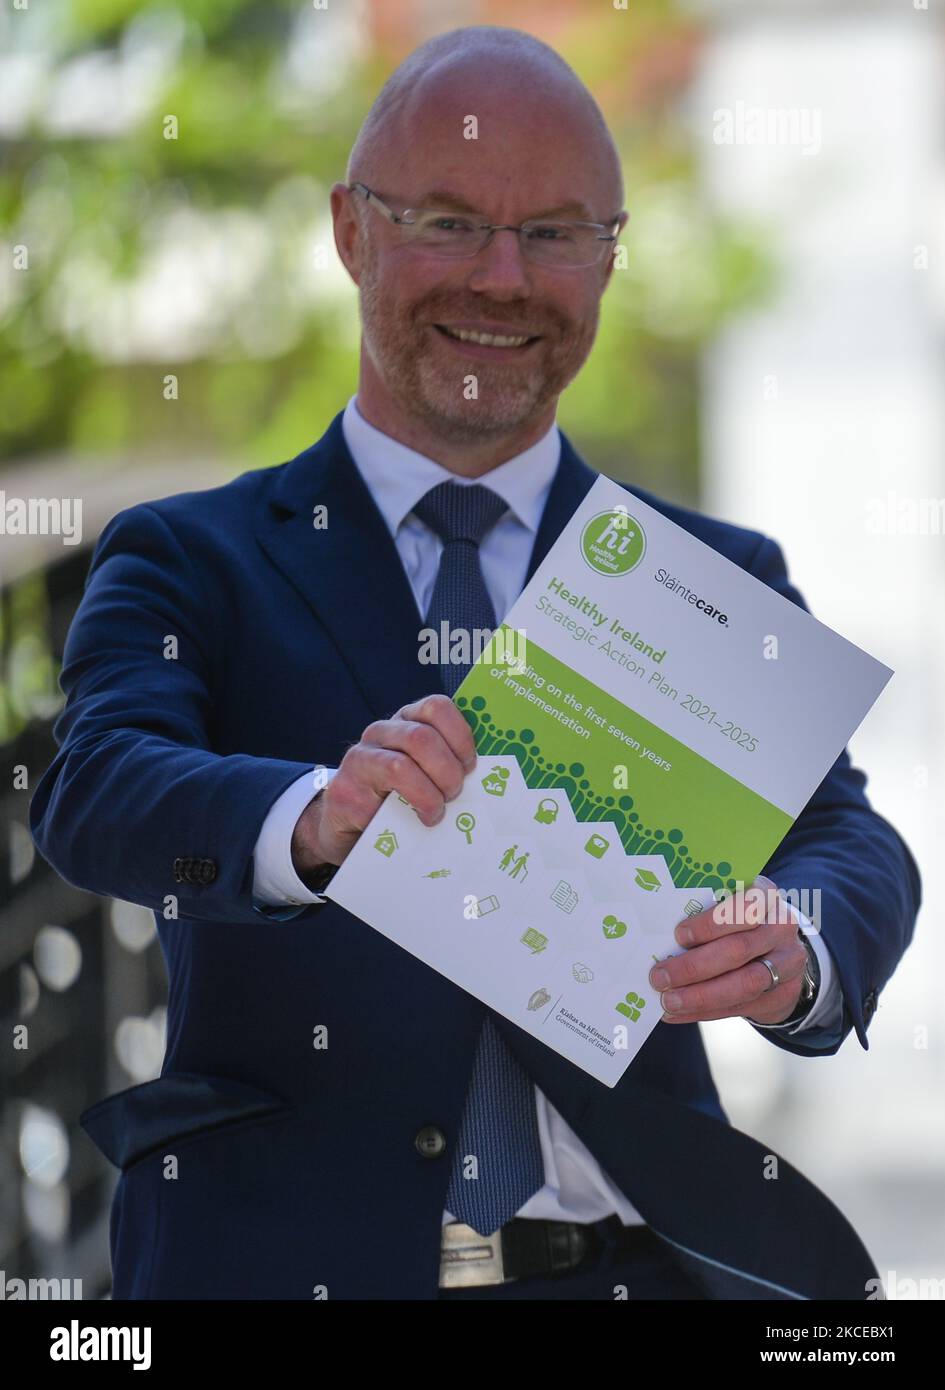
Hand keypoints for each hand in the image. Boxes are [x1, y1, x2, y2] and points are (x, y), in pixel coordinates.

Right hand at [291, 694, 476, 880]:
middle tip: (455, 793)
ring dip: (433, 789)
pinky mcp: (347, 785)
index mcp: (407, 722)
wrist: (350, 829)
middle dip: (449, 769)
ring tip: (439, 809)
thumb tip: (490, 773)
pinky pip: (391, 785)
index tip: (470, 765)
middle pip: (423, 735)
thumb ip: (448, 765)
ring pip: (405, 760)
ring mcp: (361, 756)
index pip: (437, 707)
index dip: (460, 736)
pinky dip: (418, 802)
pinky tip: (423, 818)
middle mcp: (382, 732)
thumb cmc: (400, 801)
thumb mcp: (426, 775)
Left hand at [648, 877, 807, 1025]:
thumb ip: (703, 913)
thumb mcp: (729, 905)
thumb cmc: (738, 923)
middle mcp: (781, 928)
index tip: (679, 935)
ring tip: (668, 1001)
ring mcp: (788, 963)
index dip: (712, 922)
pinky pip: (741, 1007)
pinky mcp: (783, 995)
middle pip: (739, 949)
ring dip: (700, 996)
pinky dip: (705, 1012)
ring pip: (745, 983)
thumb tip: (658, 937)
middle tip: (659, 977)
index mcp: (765, 896)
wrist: (779, 951)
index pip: (744, 905)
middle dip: (694, 967)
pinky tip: (678, 1013)